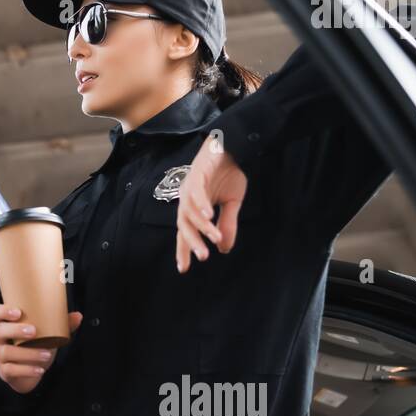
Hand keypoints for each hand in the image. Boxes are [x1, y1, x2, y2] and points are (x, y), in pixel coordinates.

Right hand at [0, 305, 82, 394]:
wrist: (33, 370)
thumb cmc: (36, 346)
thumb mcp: (48, 334)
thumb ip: (61, 324)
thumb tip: (78, 316)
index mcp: (7, 325)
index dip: (3, 311)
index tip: (18, 312)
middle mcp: (0, 340)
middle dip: (15, 330)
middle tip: (34, 331)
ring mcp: (0, 356)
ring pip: (6, 353)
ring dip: (27, 353)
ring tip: (46, 353)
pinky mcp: (5, 371)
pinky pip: (11, 370)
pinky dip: (27, 370)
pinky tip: (40, 369)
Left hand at [175, 136, 248, 273]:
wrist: (232, 147)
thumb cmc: (228, 173)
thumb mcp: (231, 203)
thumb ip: (226, 224)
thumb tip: (224, 248)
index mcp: (193, 207)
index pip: (185, 232)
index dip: (184, 249)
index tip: (184, 269)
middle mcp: (187, 199)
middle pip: (184, 225)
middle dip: (192, 242)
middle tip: (203, 256)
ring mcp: (190, 187)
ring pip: (191, 211)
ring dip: (202, 226)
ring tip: (214, 238)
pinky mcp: (197, 174)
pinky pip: (197, 192)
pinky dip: (201, 204)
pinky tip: (209, 214)